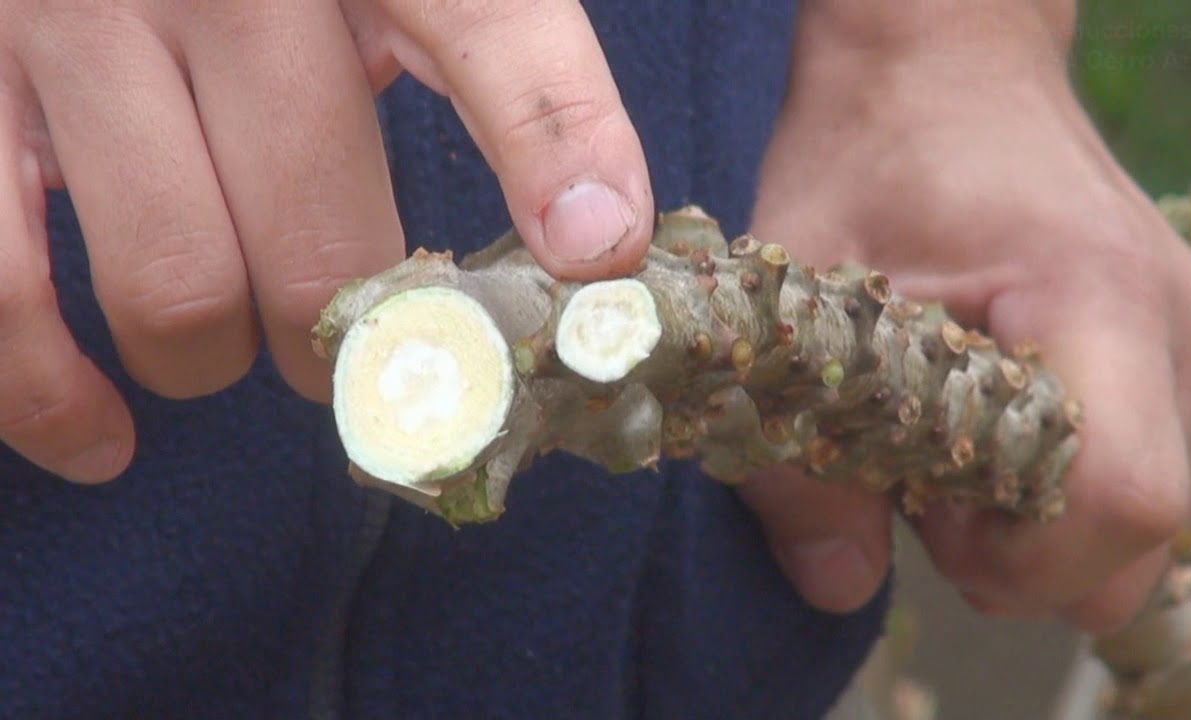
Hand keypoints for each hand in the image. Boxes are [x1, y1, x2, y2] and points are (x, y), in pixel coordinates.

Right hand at [0, 1, 650, 481]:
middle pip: (320, 236)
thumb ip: (492, 63)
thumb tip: (594, 234)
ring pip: (176, 285)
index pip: (491, 27)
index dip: (558, 148)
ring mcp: (67, 21)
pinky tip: (101, 437)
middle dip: (352, 341)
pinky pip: (3, 290)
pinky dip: (51, 397)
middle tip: (356, 345)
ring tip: (233, 348)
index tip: (598, 257)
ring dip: (219, 363)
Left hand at [739, 1, 1190, 632]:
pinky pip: (1139, 485)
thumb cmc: (872, 157)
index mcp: (1097, 298)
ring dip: (1026, 519)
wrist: (948, 74)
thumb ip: (801, 453)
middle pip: (1133, 542)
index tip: (924, 515)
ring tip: (947, 425)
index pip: (1118, 502)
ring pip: (1137, 530)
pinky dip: (1056, 488)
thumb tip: (837, 588)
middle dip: (1008, 550)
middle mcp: (1184, 333)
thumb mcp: (801, 294)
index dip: (1017, 555)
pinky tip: (993, 417)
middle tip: (915, 463)